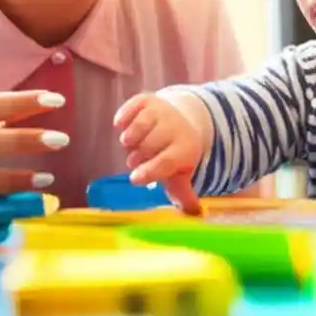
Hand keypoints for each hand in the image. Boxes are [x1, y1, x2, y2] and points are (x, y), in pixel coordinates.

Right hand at [113, 93, 204, 214]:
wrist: (181, 118)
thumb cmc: (174, 154)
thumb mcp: (180, 173)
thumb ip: (182, 194)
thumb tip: (194, 215)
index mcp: (186, 148)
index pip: (166, 162)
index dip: (149, 171)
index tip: (135, 179)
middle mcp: (175, 127)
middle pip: (148, 146)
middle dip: (137, 157)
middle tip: (136, 161)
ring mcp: (161, 111)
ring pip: (138, 127)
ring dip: (129, 140)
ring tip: (131, 145)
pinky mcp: (147, 99)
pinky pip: (131, 107)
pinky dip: (123, 117)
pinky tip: (121, 124)